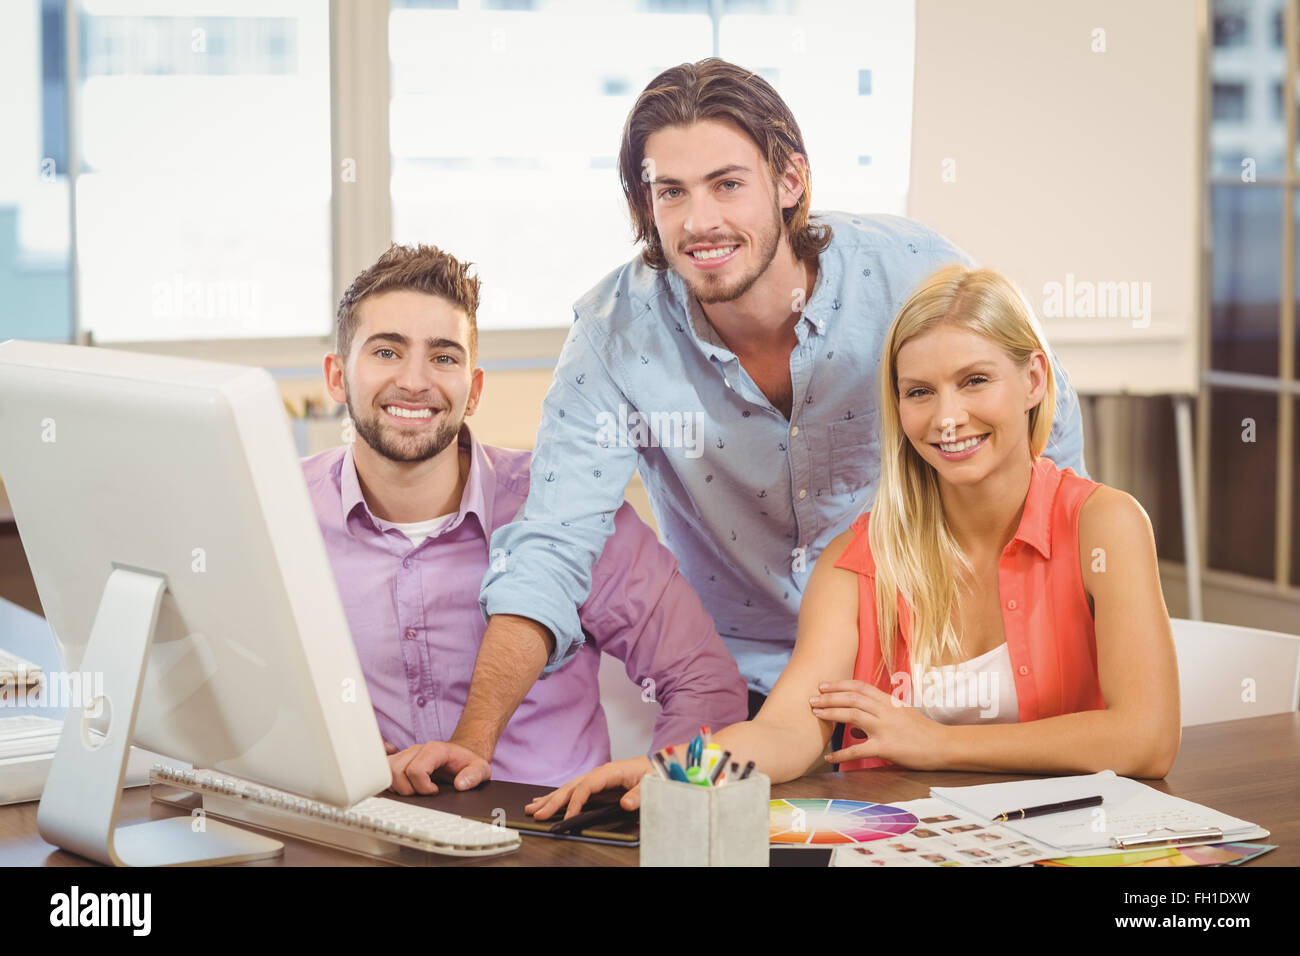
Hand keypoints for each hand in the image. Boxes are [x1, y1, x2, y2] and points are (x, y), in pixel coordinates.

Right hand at [383, 738, 492, 795]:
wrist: (461, 758)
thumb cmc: (467, 763)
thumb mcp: (481, 769)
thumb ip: (475, 775)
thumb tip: (461, 784)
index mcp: (434, 750)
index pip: (415, 770)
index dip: (423, 787)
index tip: (434, 792)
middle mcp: (417, 750)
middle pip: (397, 771)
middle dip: (408, 790)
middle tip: (423, 794)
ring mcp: (406, 755)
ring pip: (388, 771)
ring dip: (398, 787)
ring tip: (414, 792)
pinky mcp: (399, 762)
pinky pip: (385, 771)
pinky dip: (390, 782)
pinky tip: (403, 788)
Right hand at [524, 757, 651, 820]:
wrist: (661, 764)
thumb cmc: (656, 773)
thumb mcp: (651, 783)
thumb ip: (639, 794)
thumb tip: (626, 803)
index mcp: (611, 771)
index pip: (587, 787)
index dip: (575, 802)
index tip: (567, 816)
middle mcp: (601, 772)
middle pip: (572, 786)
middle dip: (553, 800)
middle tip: (536, 812)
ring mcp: (598, 777)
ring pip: (570, 787)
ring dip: (551, 798)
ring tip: (533, 807)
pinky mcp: (599, 782)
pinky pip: (576, 789)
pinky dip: (561, 795)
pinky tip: (549, 800)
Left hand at [810, 680, 949, 770]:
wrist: (943, 745)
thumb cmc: (922, 732)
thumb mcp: (900, 716)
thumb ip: (877, 717)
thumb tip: (854, 728)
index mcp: (889, 702)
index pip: (860, 687)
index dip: (840, 684)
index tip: (823, 685)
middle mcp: (885, 711)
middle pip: (853, 698)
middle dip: (830, 697)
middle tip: (812, 698)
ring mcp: (885, 728)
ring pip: (853, 716)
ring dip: (832, 714)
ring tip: (816, 714)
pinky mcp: (886, 747)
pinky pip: (859, 750)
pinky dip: (841, 753)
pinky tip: (829, 756)